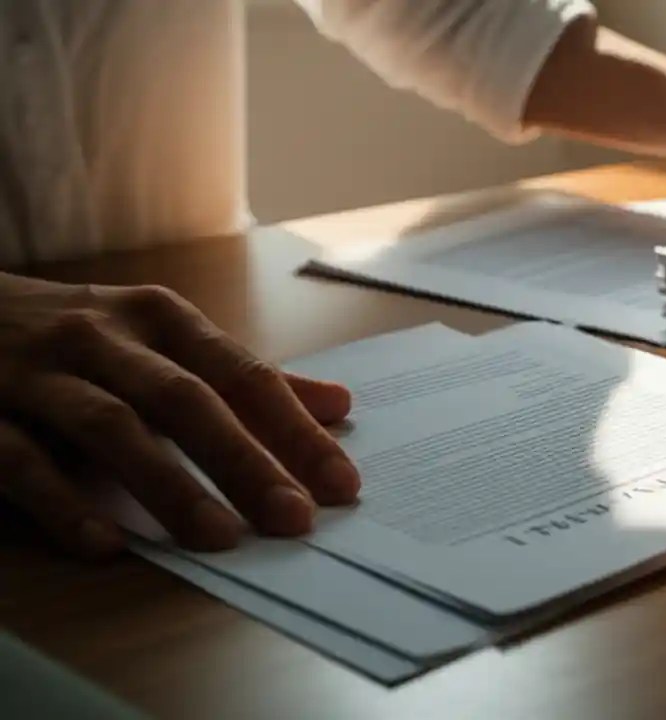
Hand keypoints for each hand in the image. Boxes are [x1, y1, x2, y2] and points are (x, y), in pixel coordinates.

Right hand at [0, 272, 360, 557]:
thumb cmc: (80, 339)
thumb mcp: (163, 341)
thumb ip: (245, 380)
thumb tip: (338, 405)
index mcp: (161, 319)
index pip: (243, 375)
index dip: (294, 429)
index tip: (342, 484)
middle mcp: (103, 338)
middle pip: (185, 401)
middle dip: (245, 461)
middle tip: (295, 519)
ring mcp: (37, 375)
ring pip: (111, 428)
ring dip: (169, 485)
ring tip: (221, 538)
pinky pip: (22, 462)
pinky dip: (65, 504)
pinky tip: (106, 545)